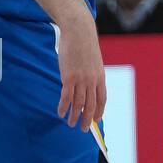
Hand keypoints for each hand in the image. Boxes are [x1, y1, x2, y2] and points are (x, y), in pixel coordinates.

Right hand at [56, 17, 105, 131]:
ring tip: (71, 124)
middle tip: (84, 129)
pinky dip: (63, 107)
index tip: (96, 120)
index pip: (102, 99)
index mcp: (100, 77)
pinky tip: (60, 113)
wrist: (79, 32)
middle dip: (87, 119)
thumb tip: (87, 85)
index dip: (99, 111)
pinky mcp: (68, 77)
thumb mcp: (94, 62)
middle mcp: (92, 80)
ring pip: (78, 103)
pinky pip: (66, 96)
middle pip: (90, 104)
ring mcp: (81, 80)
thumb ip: (92, 74)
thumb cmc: (85, 46)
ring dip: (74, 116)